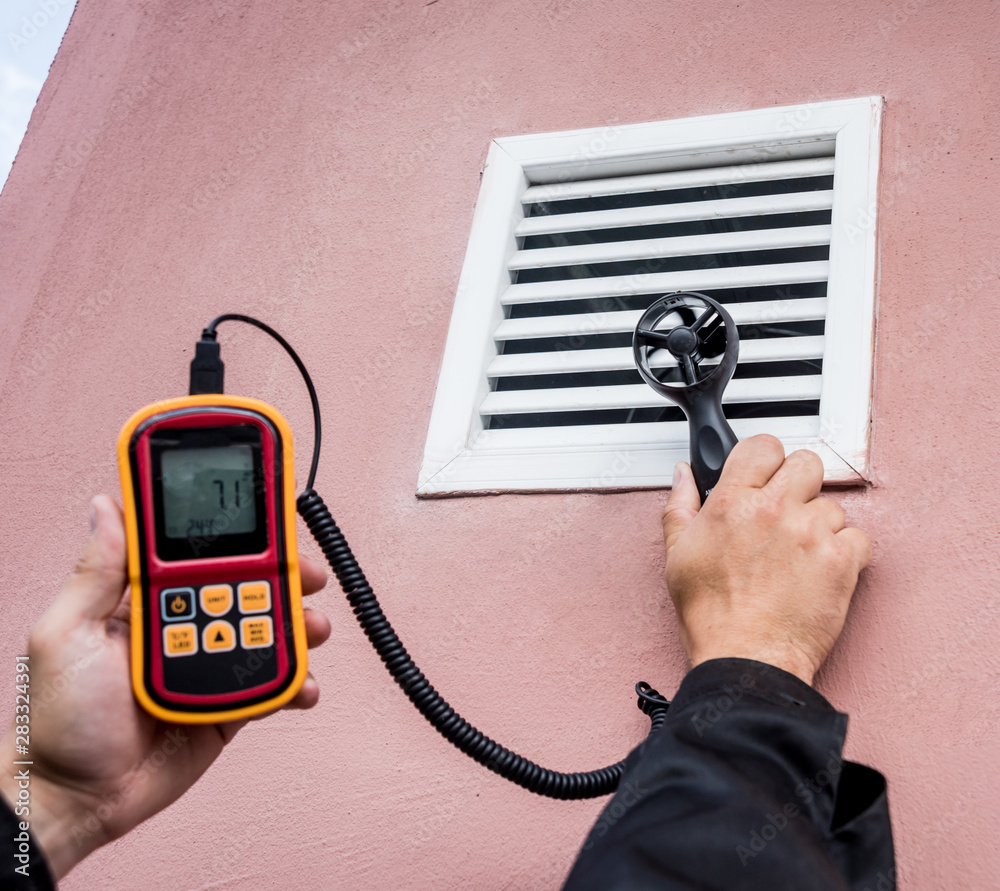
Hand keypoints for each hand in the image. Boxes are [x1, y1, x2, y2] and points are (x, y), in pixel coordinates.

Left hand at [0, 495, 331, 878]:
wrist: (77, 801)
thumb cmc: (57, 718)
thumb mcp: (67, 634)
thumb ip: (98, 573)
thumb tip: (108, 505)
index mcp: (148, 602)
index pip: (200, 556)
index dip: (237, 536)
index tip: (269, 519)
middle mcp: (184, 626)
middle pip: (247, 590)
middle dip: (285, 579)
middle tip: (309, 575)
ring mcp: (209, 665)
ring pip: (267, 633)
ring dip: (298, 626)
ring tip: (314, 629)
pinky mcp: (228, 706)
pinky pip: (271, 686)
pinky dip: (294, 683)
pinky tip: (301, 684)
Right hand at [662, 435, 871, 685]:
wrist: (747, 659)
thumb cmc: (712, 616)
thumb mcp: (678, 555)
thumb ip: (681, 506)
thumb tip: (684, 476)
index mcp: (733, 502)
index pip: (764, 445)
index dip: (766, 459)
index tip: (765, 474)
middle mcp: (775, 510)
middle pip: (807, 462)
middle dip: (798, 484)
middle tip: (787, 511)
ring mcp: (812, 533)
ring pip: (832, 504)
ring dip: (819, 524)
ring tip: (797, 555)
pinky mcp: (843, 560)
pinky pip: (857, 536)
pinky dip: (845, 551)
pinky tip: (819, 570)